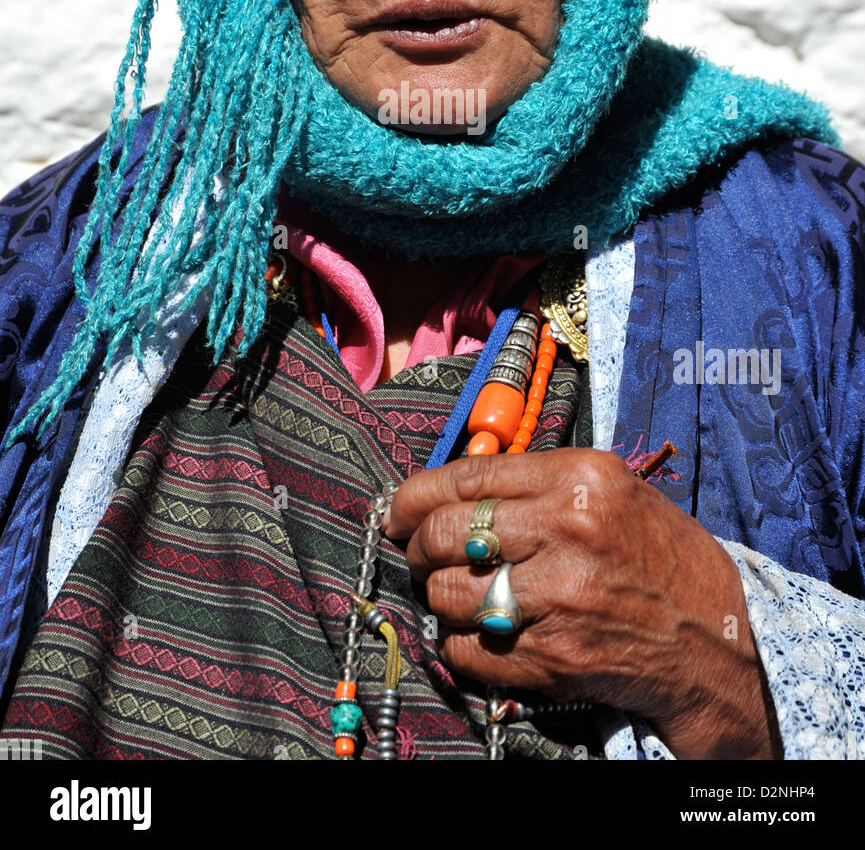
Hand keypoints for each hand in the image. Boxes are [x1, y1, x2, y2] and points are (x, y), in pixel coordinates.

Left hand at [384, 448, 781, 759]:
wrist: (719, 640)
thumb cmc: (659, 558)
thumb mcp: (611, 491)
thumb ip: (537, 484)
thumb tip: (451, 492)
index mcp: (580, 477)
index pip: (467, 477)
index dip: (416, 495)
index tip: (396, 510)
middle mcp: (567, 530)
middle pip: (446, 534)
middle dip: (419, 548)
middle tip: (421, 557)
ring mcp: (560, 597)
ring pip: (449, 595)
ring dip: (442, 599)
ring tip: (463, 597)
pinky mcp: (555, 657)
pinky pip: (468, 649)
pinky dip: (461, 645)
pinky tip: (484, 635)